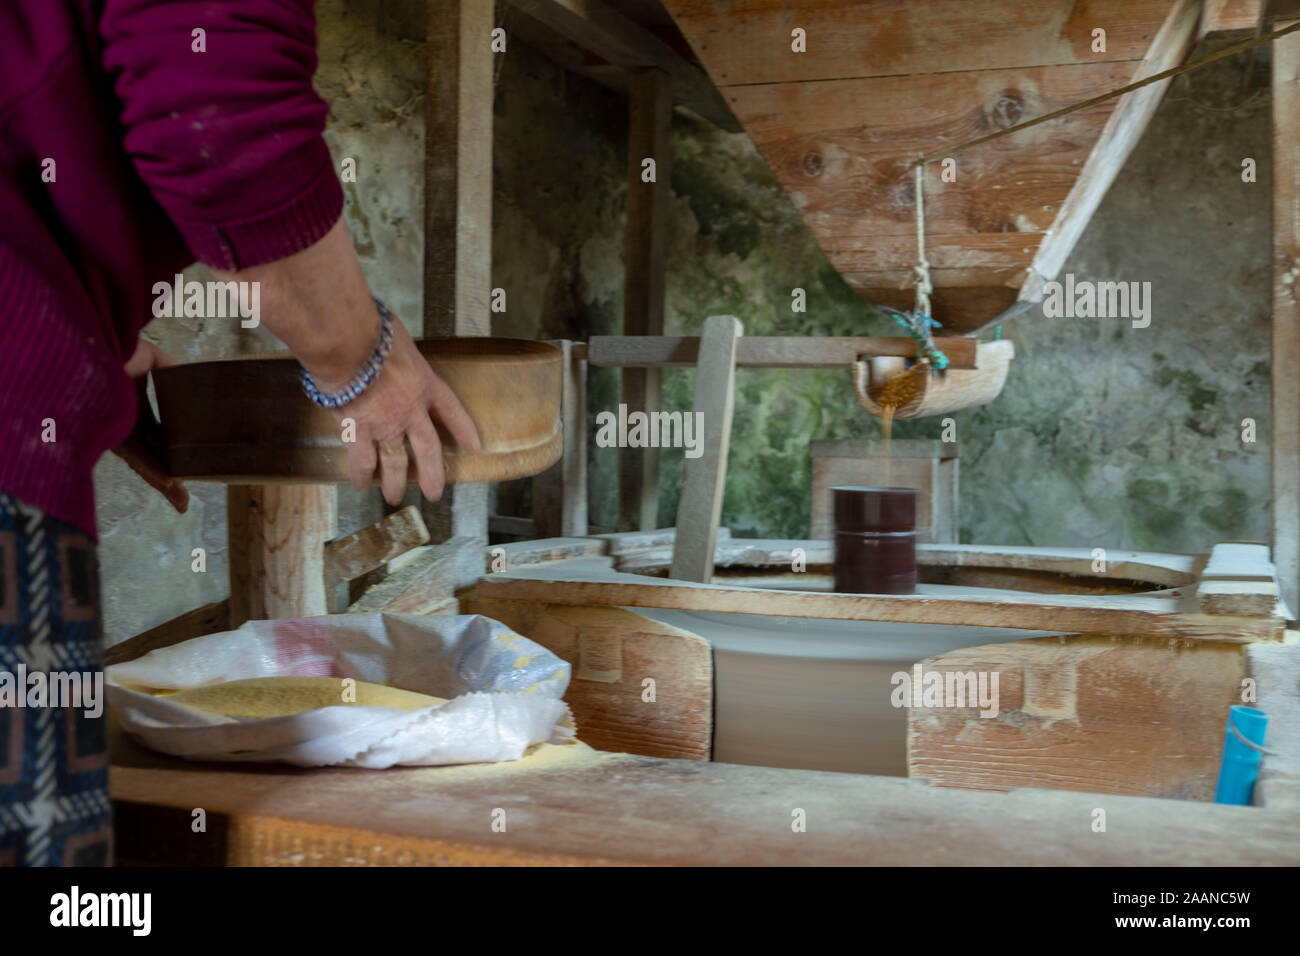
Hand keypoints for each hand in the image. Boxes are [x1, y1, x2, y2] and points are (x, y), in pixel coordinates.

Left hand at [112, 339, 189, 513]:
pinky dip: (154, 471)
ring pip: (144, 463)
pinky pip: (136, 457)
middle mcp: (122, 424)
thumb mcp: (148, 356)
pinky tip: (171, 482)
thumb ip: (169, 367)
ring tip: (183, 503)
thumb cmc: (114, 346)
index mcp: (129, 407)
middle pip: (151, 457)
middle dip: (170, 480)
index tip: (189, 465)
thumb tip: (185, 378)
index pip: (156, 436)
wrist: (92, 346)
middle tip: (185, 501)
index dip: (173, 451)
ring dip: (164, 484)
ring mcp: (116, 432)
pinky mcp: (111, 435)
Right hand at [320, 315, 480, 504]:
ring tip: (394, 497)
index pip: (451, 410)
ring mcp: (386, 424)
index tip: (472, 446)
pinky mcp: (359, 431)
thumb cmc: (372, 331)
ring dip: (396, 482)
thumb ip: (398, 350)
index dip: (462, 429)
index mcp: (426, 384)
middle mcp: (411, 410)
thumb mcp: (399, 337)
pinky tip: (360, 485)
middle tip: (434, 492)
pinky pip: (362, 460)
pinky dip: (361, 475)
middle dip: (433, 473)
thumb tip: (386, 341)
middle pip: (428, 448)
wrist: (349, 344)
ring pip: (396, 462)